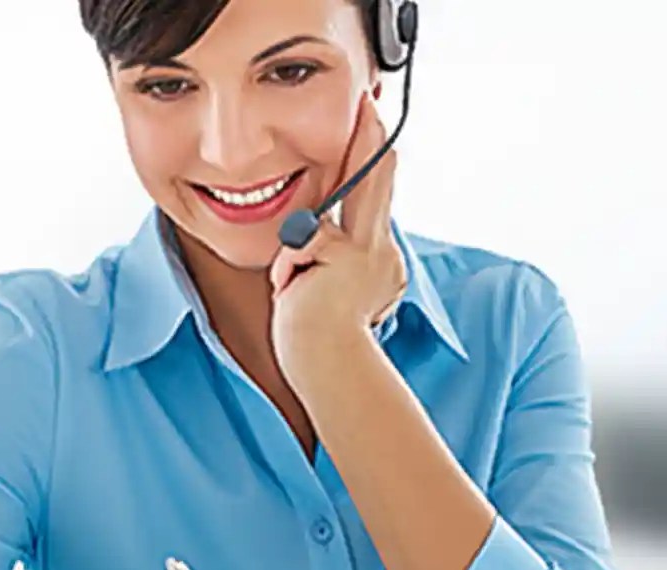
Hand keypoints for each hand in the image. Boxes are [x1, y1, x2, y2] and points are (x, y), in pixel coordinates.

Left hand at [268, 91, 406, 376]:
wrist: (328, 368)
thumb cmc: (317, 339)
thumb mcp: (323, 290)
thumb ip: (326, 258)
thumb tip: (309, 237)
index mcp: (377, 257)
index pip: (374, 201)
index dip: (373, 165)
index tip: (374, 137)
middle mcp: (380, 249)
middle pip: (376, 181)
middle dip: (371, 138)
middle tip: (369, 105)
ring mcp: (367, 251)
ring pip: (344, 201)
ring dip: (321, 217)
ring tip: (345, 160)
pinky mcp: (345, 255)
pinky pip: (301, 243)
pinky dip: (286, 270)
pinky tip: (290, 295)